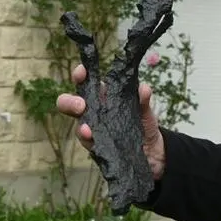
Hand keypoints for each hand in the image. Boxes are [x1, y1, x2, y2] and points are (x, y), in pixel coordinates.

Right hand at [56, 63, 166, 179]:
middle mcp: (93, 111)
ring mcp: (93, 129)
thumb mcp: (145, 110)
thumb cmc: (143, 123)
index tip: (81, 71)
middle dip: (69, 102)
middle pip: (71, 104)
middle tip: (80, 105)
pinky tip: (92, 139)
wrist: (151, 150)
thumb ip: (143, 99)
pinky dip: (89, 141)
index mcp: (103, 96)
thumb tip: (143, 88)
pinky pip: (88, 144)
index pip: (87, 82)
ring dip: (80, 126)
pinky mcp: (96, 146)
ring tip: (87, 129)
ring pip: (78, 126)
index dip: (80, 75)